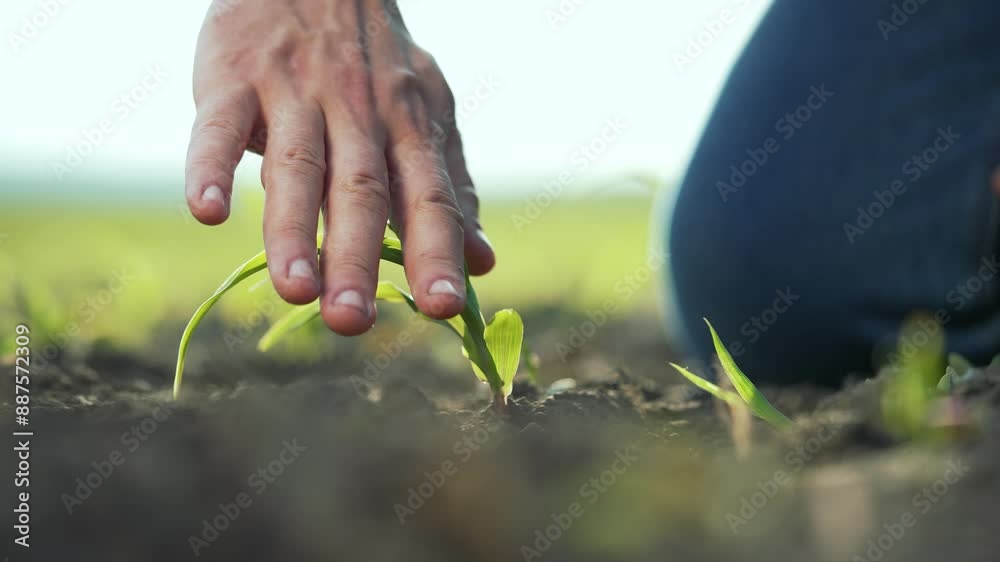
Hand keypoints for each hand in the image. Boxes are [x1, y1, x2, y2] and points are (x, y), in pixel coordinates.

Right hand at [184, 0, 494, 335]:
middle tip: (352, 322)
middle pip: (361, 191)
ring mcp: (295, 91)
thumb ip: (450, 186)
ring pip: (297, 166)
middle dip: (359, 258)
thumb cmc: (371, 61)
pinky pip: (219, 125)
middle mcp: (359, 110)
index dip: (437, 251)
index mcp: (409, 124)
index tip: (443, 309)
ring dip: (293, 230)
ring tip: (293, 290)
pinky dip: (209, 165)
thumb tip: (483, 263)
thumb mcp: (425, 112)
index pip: (429, 196)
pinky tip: (205, 211)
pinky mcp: (234, 77)